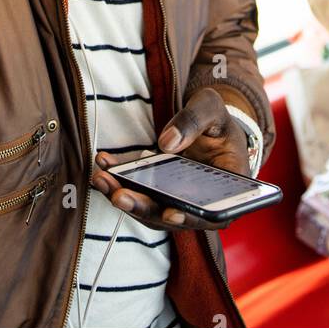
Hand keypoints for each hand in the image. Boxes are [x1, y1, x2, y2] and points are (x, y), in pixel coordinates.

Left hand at [91, 87, 250, 231]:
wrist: (209, 125)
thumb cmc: (218, 122)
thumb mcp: (213, 109)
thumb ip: (194, 120)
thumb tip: (167, 142)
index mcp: (226, 191)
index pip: (209, 214)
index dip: (190, 218)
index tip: (170, 214)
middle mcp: (199, 202)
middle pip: (170, 214)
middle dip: (143, 206)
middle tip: (120, 196)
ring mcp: (175, 197)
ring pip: (149, 205)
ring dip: (124, 194)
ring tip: (102, 179)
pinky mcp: (157, 187)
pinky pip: (137, 186)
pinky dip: (119, 176)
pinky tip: (103, 163)